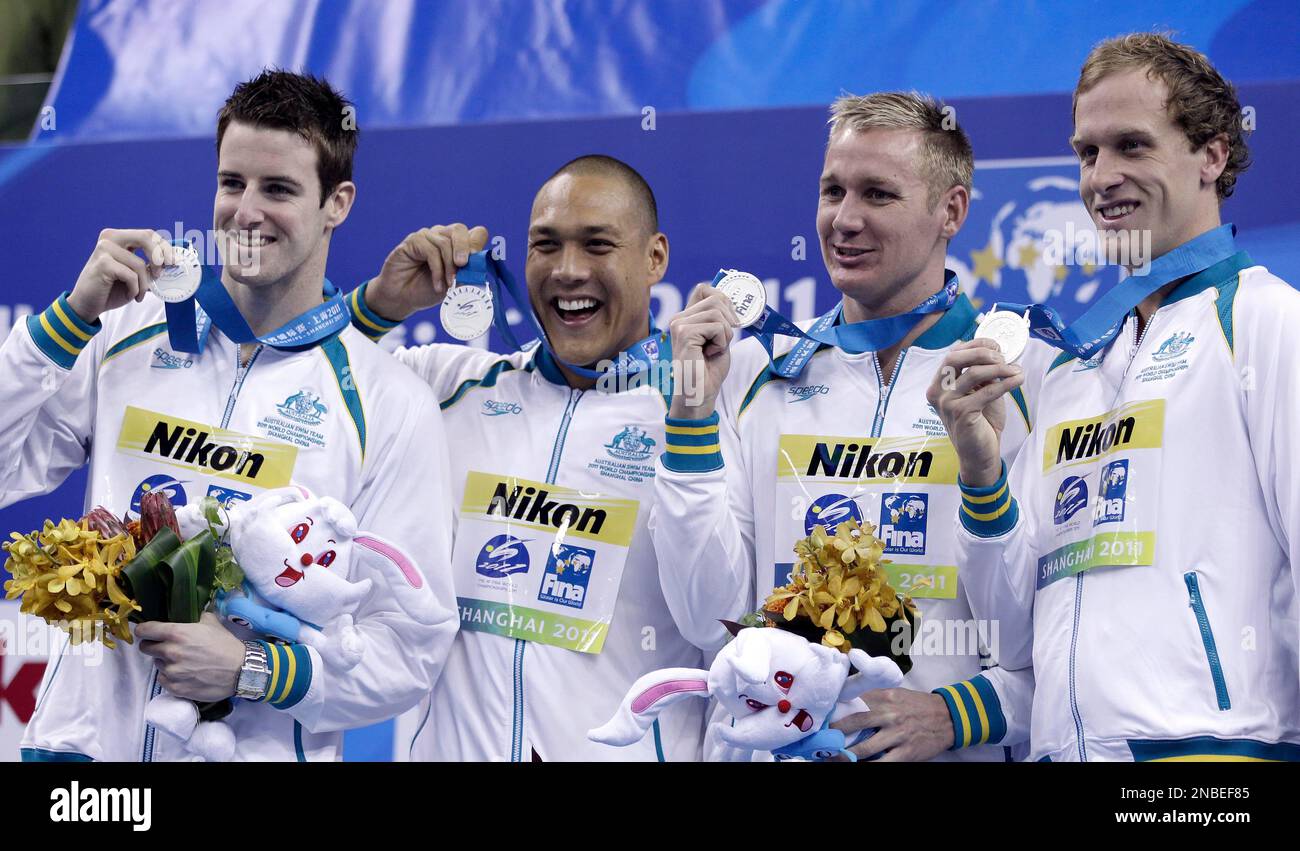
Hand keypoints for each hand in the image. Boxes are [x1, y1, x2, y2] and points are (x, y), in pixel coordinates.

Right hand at [66, 229, 175, 323]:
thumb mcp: (136, 275)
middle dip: (160, 257)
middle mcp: (110, 238)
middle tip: (160, 275)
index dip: (165, 248)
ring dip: (144, 284)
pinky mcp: (102, 263)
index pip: (149, 235)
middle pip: (146, 237)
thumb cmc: (113, 289)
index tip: (174, 263)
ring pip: (140, 264)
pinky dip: (135, 289)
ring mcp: (104, 248)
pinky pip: (131, 276)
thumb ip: (151, 266)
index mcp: (119, 237)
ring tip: (138, 294)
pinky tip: (129, 294)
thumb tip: (175, 262)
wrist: (88, 304)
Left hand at [136, 612, 243, 702]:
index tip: (146, 632)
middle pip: (146, 648)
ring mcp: (172, 672)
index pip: (145, 630)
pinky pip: (164, 680)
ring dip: (165, 662)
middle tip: (166, 647)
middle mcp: (170, 652)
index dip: (144, 630)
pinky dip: (171, 677)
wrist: (241, 670)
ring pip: (157, 664)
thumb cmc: (226, 645)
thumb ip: (195, 618)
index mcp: (177, 634)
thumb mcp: (212, 623)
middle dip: (153, 646)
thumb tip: (189, 615)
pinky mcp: (175, 688)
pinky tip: (185, 674)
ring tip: (182, 662)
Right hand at [366, 223, 488, 320]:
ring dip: (449, 267)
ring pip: (445, 242)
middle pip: (459, 229)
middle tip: (463, 265)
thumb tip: (480, 266)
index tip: (477, 264)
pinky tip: (437, 285)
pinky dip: (437, 270)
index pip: (475, 233)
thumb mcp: (454, 283)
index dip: (477, 245)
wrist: (403, 298)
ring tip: (449, 285)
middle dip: (464, 248)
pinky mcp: (413, 241)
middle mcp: (442, 236)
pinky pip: (430, 250)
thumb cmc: (429, 289)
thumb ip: (467, 272)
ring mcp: (427, 236)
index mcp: (456, 244)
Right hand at [666, 284, 740, 418]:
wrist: (700, 393)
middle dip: (728, 320)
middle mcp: (678, 318)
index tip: (730, 320)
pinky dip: (721, 341)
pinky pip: (717, 326)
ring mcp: (679, 324)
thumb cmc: (709, 369)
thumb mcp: (719, 338)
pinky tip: (710, 354)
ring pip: (717, 312)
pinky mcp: (684, 334)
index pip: (704, 288)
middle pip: (715, 298)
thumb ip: (720, 319)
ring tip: (714, 349)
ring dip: (725, 334)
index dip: (723, 299)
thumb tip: (732, 300)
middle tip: (722, 341)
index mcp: (685, 317)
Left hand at [831, 688, 954, 761]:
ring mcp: (898, 734)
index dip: (835, 712)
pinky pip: (883, 763)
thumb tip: (845, 703)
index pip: (853, 702)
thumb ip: (873, 697)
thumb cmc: (916, 705)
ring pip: (864, 748)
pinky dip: (868, 766)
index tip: (820, 719)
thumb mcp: (895, 694)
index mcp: (884, 696)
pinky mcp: (907, 752)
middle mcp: (889, 714)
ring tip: (831, 758)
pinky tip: (857, 766)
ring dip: (845, 755)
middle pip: (854, 724)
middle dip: (834, 733)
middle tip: (820, 740)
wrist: (948, 717)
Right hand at [926, 338, 1022, 486]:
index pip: (952, 354)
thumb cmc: (980, 422)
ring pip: (973, 373)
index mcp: (938, 384)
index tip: (996, 346)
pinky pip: (986, 391)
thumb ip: (980, 373)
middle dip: (982, 352)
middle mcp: (937, 392)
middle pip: (954, 358)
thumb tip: (996, 351)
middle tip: (1003, 357)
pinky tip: (1018, 380)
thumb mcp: (978, 392)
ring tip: (1016, 370)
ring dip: (1000, 368)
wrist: (980, 454)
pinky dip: (1006, 383)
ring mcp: (947, 404)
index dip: (975, 345)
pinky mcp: (962, 414)